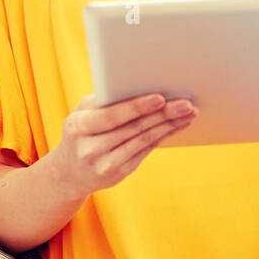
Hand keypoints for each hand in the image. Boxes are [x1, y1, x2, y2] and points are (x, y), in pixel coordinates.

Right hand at [51, 92, 197, 198]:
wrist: (69, 171)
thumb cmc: (82, 130)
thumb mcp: (83, 113)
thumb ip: (106, 102)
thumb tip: (144, 86)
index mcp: (78, 127)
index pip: (111, 116)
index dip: (136, 107)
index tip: (160, 97)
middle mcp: (90, 149)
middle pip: (133, 129)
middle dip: (163, 114)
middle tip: (186, 103)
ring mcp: (105, 164)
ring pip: (143, 140)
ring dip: (169, 125)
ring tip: (189, 112)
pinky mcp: (119, 173)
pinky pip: (145, 150)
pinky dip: (163, 136)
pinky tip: (177, 125)